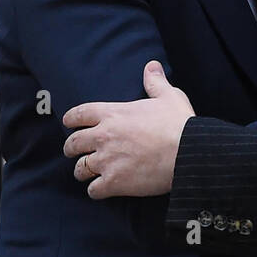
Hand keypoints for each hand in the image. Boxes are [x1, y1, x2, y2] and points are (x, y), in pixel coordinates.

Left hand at [62, 61, 194, 197]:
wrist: (187, 152)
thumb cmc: (178, 123)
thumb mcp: (168, 96)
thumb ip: (155, 82)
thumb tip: (152, 66)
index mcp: (112, 114)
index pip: (79, 114)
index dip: (71, 119)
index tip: (68, 123)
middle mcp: (103, 136)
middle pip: (73, 143)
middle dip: (71, 148)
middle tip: (73, 152)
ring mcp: (106, 161)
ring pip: (80, 168)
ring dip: (82, 170)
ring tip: (86, 174)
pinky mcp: (114, 182)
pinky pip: (93, 190)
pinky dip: (96, 190)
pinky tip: (102, 190)